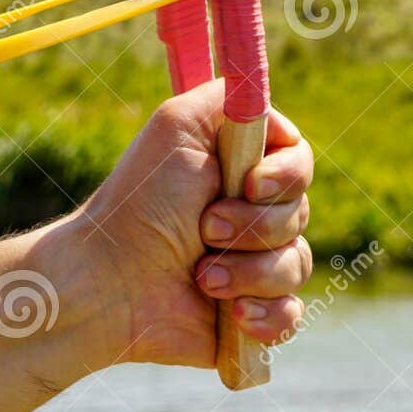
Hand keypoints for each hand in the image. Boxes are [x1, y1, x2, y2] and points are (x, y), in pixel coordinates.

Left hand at [77, 80, 313, 367]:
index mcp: (242, 170)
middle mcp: (253, 214)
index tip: (250, 183)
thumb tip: (265, 96)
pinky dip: (267, 315)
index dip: (286, 176)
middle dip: (253, 225)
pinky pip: (292, 314)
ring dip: (250, 271)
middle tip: (204, 230)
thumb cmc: (140, 202)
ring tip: (202, 278)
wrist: (111, 282)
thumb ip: (230, 98)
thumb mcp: (177, 125)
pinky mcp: (253, 313)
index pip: (300, 163)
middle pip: (302, 213)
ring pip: (299, 264)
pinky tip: (234, 314)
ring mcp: (256, 265)